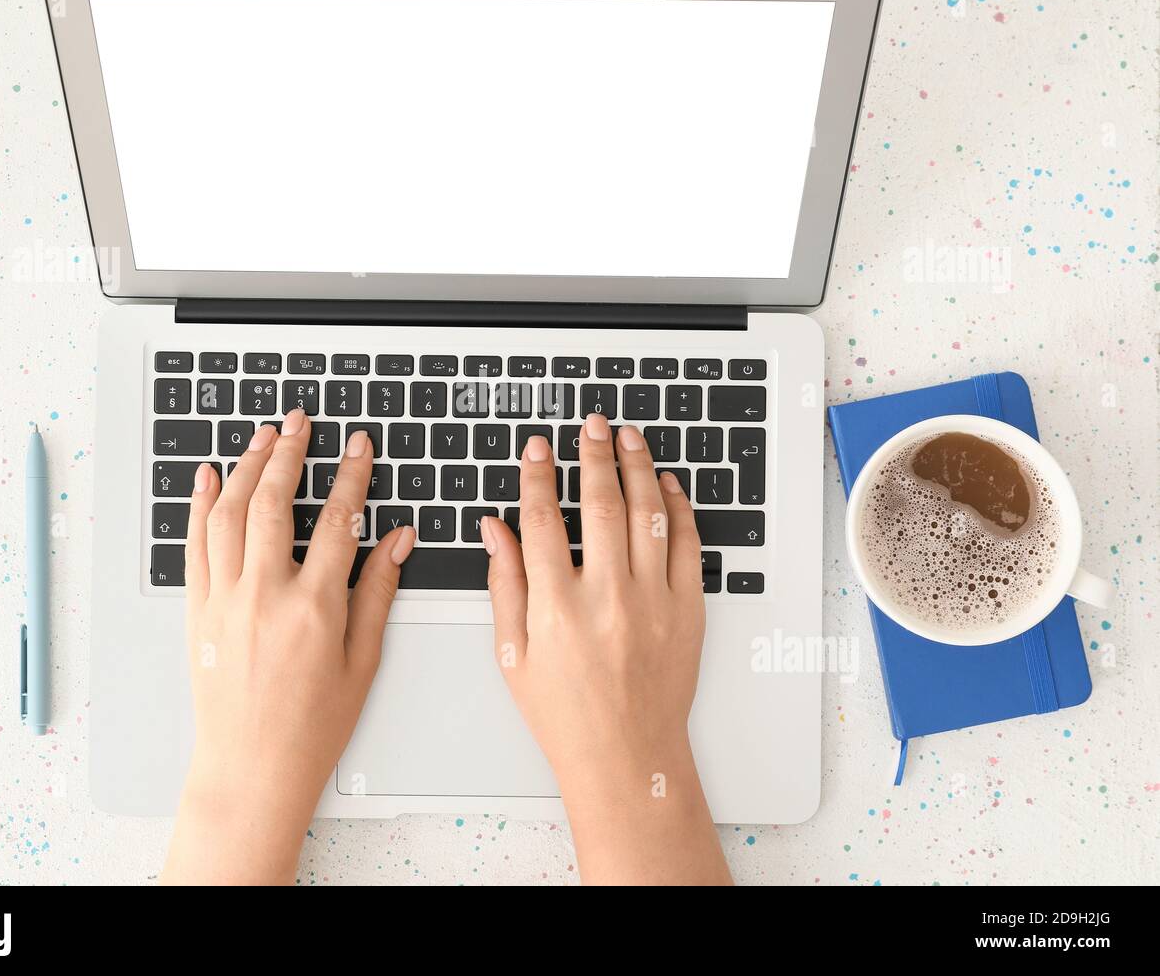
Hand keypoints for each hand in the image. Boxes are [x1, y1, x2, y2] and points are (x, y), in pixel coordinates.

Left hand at [162, 410, 415, 884]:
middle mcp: (266, 594)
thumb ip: (379, 591)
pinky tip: (210, 477)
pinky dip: (201, 505)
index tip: (359, 446)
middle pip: (276, 501)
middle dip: (290, 452)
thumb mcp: (363, 660)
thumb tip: (397, 539)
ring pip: (232, 513)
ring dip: (247, 467)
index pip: (338, 519)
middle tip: (300, 421)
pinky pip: (195, 545)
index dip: (352, 475)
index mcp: (316, 606)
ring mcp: (225, 600)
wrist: (252, 769)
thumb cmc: (313, 725)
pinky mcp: (198, 612)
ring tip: (262, 436)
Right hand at [481, 413, 730, 884]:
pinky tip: (667, 485)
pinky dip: (678, 508)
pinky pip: (686, 544)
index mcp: (556, 607)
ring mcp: (653, 601)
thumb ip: (505, 583)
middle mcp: (607, 597)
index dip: (538, 475)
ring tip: (629, 437)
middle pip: (600, 503)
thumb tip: (494, 527)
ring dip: (638, 467)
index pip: (543, 519)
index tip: (538, 448)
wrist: (627, 756)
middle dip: (593, 455)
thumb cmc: (565, 713)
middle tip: (591, 425)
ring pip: (648, 514)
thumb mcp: (514, 653)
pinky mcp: (687, 610)